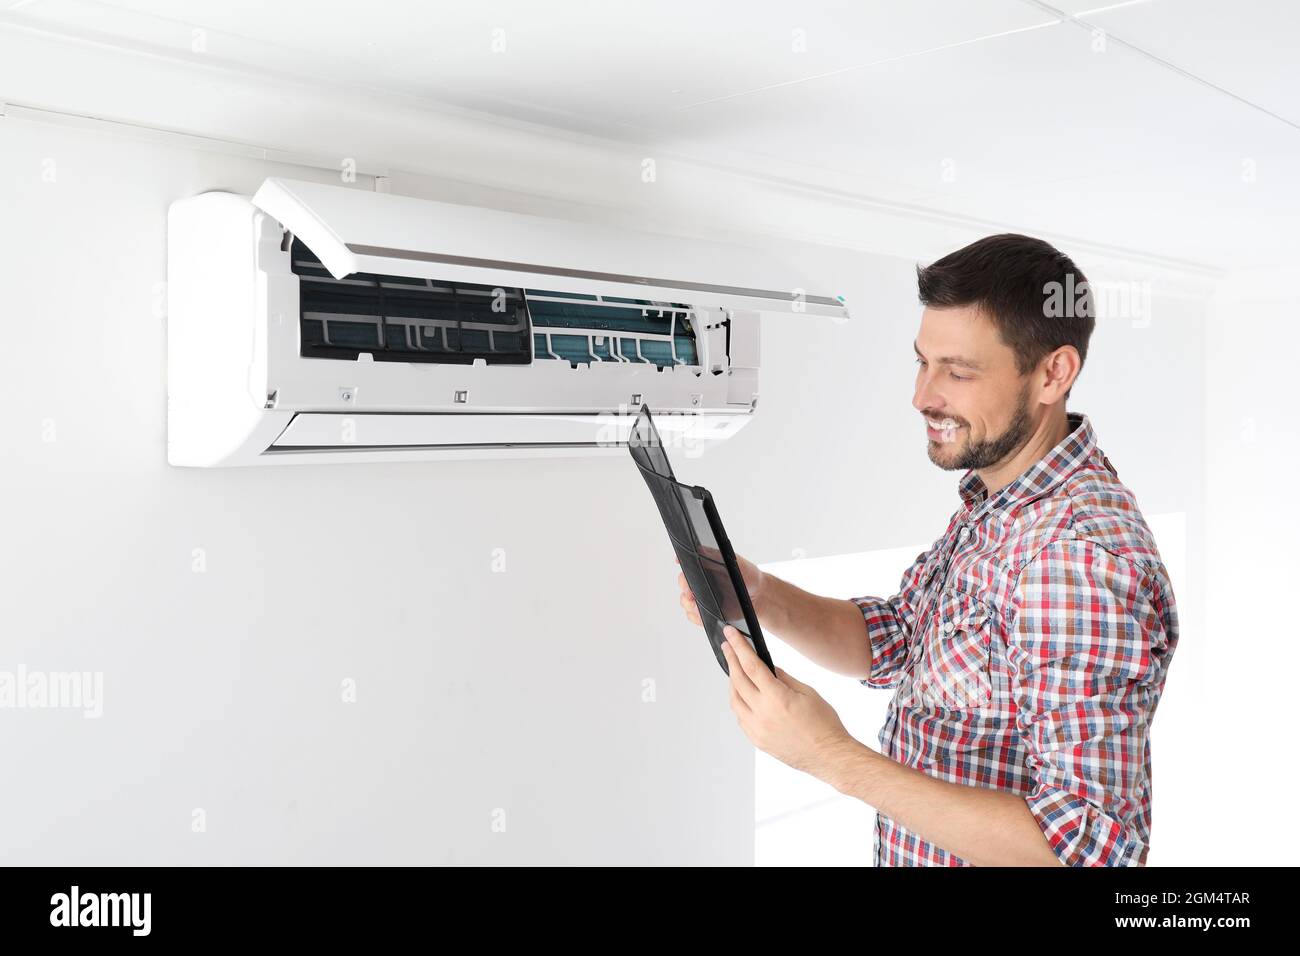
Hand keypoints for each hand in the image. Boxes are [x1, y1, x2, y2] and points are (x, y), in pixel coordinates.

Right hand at [676, 553, 764, 627]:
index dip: (683, 581)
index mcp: (703, 571)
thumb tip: (697, 548)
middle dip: (685, 595)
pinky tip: (703, 615)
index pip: (685, 576)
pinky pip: (696, 618)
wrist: (759, 594)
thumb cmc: (747, 574)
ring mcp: (705, 601)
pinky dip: (697, 618)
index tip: (686, 584)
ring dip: (690, 607)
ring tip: (698, 606)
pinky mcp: (710, 614)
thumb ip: (713, 554)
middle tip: (692, 597)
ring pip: (687, 606)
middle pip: (683, 592)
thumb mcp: (731, 559)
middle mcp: (702, 586)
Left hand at [719, 624, 851, 777]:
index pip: (751, 665)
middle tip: (728, 647)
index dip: (739, 647)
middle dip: (731, 660)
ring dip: (732, 682)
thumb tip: (766, 666)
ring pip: (735, 700)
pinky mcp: (757, 741)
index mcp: (777, 698)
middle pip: (738, 680)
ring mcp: (757, 729)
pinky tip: (743, 696)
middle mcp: (762, 714)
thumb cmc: (824, 725)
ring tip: (735, 670)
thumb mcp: (807, 692)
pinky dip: (739, 703)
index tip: (730, 635)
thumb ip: (783, 677)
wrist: (829, 756)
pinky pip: (740, 718)